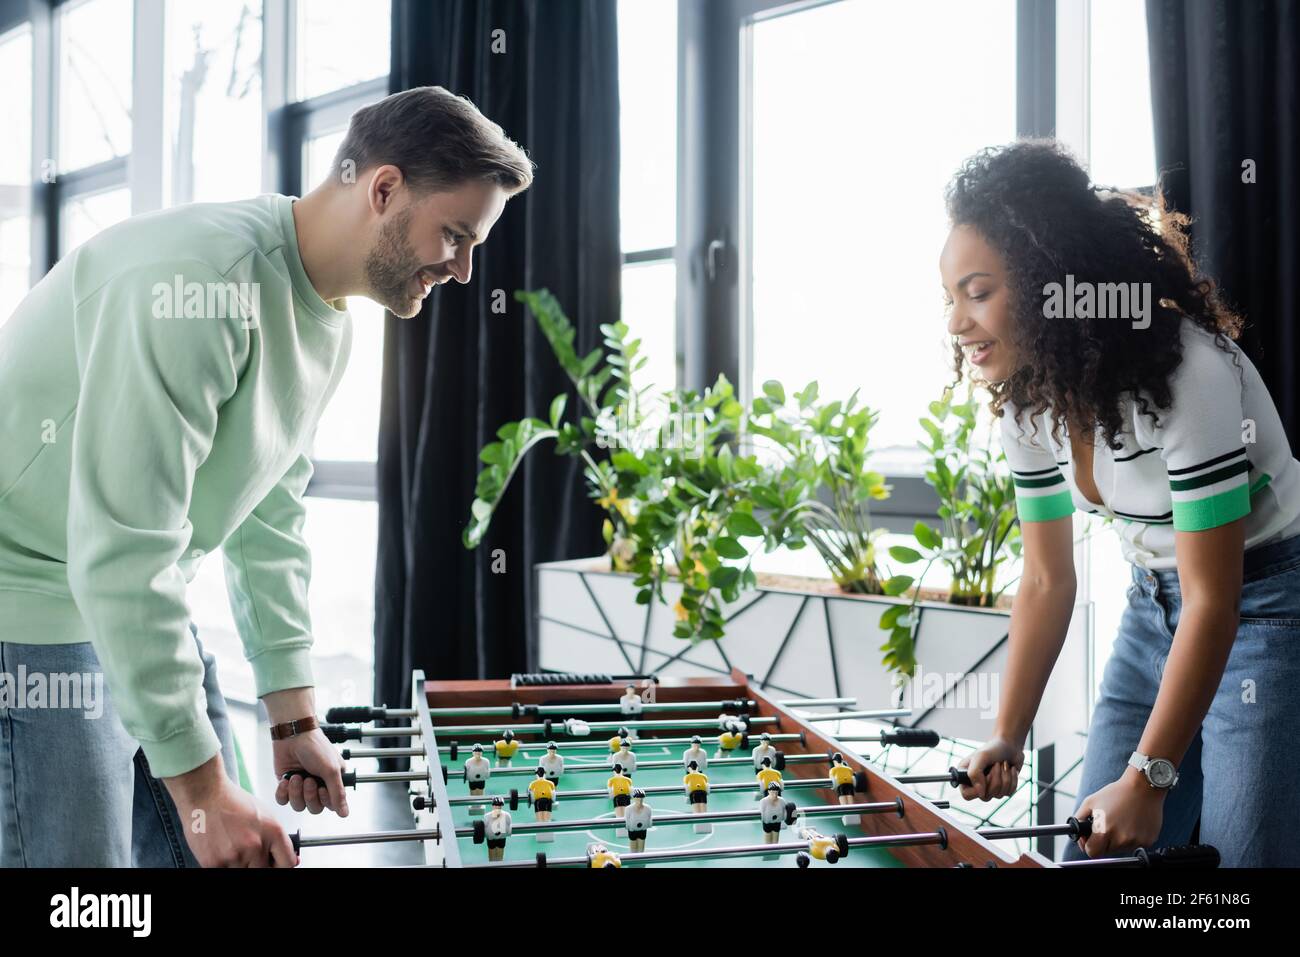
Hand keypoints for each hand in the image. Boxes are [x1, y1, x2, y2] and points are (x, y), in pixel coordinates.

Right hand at [165, 756, 296, 867]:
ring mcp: (234, 857)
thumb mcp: (265, 815)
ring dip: (241, 864)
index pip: (287, 863)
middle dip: (260, 863)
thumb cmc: (234, 802)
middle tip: (251, 851)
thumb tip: (291, 859)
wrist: (205, 795)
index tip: (278, 863)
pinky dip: (225, 864)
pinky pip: (225, 872)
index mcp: (272, 832)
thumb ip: (278, 839)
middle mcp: (255, 846)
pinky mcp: (214, 864)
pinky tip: (223, 849)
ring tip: (233, 846)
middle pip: (265, 871)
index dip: (283, 864)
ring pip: (244, 873)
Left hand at [273, 729, 350, 816]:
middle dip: (309, 795)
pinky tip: (286, 780)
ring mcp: (301, 786)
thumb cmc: (315, 747)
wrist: (293, 735)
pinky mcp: (286, 785)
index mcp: (332, 782)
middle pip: (314, 807)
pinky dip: (284, 792)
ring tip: (296, 776)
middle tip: (308, 780)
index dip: (324, 800)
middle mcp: (317, 785)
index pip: (330, 805)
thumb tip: (345, 813)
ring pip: (298, 805)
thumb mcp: (331, 770)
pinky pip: (283, 800)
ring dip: (296, 792)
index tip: (321, 787)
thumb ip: (338, 793)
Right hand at [957, 735, 1024, 800]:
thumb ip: (974, 774)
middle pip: (985, 796)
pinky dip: (1012, 780)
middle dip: (995, 779)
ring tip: (1003, 764)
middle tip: (996, 764)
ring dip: (1005, 777)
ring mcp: (991, 787)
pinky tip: (1010, 769)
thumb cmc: (993, 749)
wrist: (1010, 745)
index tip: (985, 777)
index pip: (967, 795)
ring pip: (999, 795)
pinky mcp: (1004, 788)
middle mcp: (978, 784)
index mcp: (966, 776)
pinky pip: (1009, 793)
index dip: (977, 790)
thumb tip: (980, 793)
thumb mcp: (980, 757)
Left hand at [1074, 769, 1165, 857]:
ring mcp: (1136, 841)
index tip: (1089, 838)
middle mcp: (1121, 839)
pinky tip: (1132, 822)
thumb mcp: (1090, 802)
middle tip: (1106, 825)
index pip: (1092, 852)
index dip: (1087, 845)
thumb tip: (1076, 833)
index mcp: (1105, 830)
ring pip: (1120, 848)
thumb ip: (1079, 819)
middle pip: (1106, 851)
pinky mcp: (1148, 840)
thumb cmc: (1116, 793)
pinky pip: (1134, 844)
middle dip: (1103, 841)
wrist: (1143, 787)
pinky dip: (1131, 837)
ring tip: (1120, 821)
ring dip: (1117, 839)